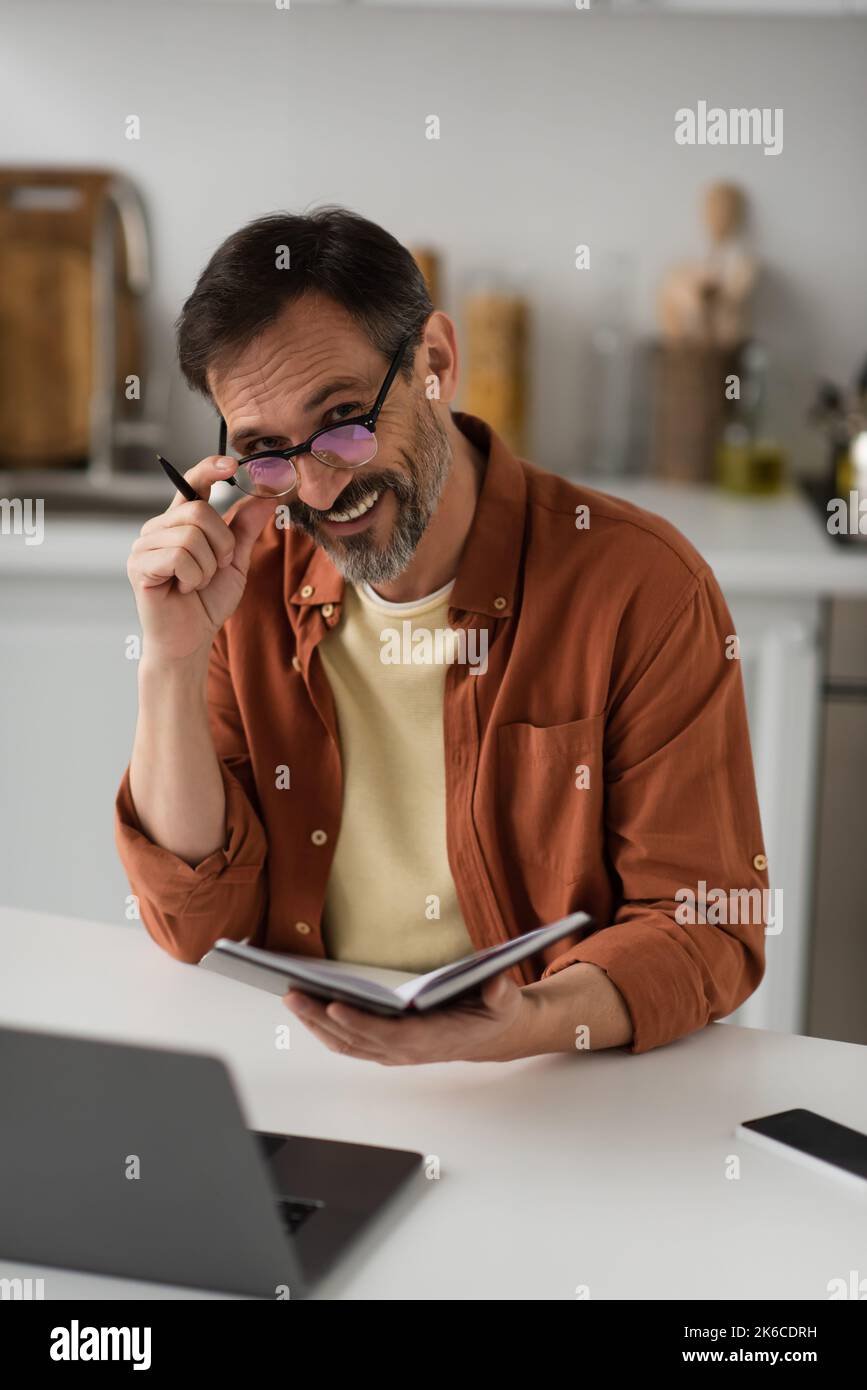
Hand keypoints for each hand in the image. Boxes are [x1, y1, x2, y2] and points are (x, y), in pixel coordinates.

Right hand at [127, 456, 276, 663]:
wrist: (190, 640)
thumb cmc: (206, 602)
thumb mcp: (235, 561)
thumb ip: (245, 528)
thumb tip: (265, 495)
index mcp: (180, 522)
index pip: (191, 482)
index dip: (209, 469)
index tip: (232, 464)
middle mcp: (159, 528)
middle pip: (199, 510)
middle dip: (222, 543)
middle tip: (217, 567)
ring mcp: (145, 545)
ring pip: (191, 535)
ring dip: (208, 565)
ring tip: (197, 582)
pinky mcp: (139, 566)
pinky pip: (179, 557)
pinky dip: (194, 577)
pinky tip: (184, 589)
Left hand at [284, 974, 535, 1064]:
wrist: (493, 1035)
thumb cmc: (494, 1013)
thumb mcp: (506, 1000)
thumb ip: (501, 993)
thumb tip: (496, 983)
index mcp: (432, 1038)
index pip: (389, 1035)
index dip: (360, 1023)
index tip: (334, 1005)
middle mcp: (407, 1049)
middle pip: (356, 1038)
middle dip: (322, 1017)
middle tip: (293, 993)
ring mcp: (393, 1051)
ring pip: (346, 1042)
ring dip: (315, 1023)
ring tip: (291, 996)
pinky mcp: (385, 1046)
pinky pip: (348, 1041)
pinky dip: (324, 1028)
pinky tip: (307, 1008)